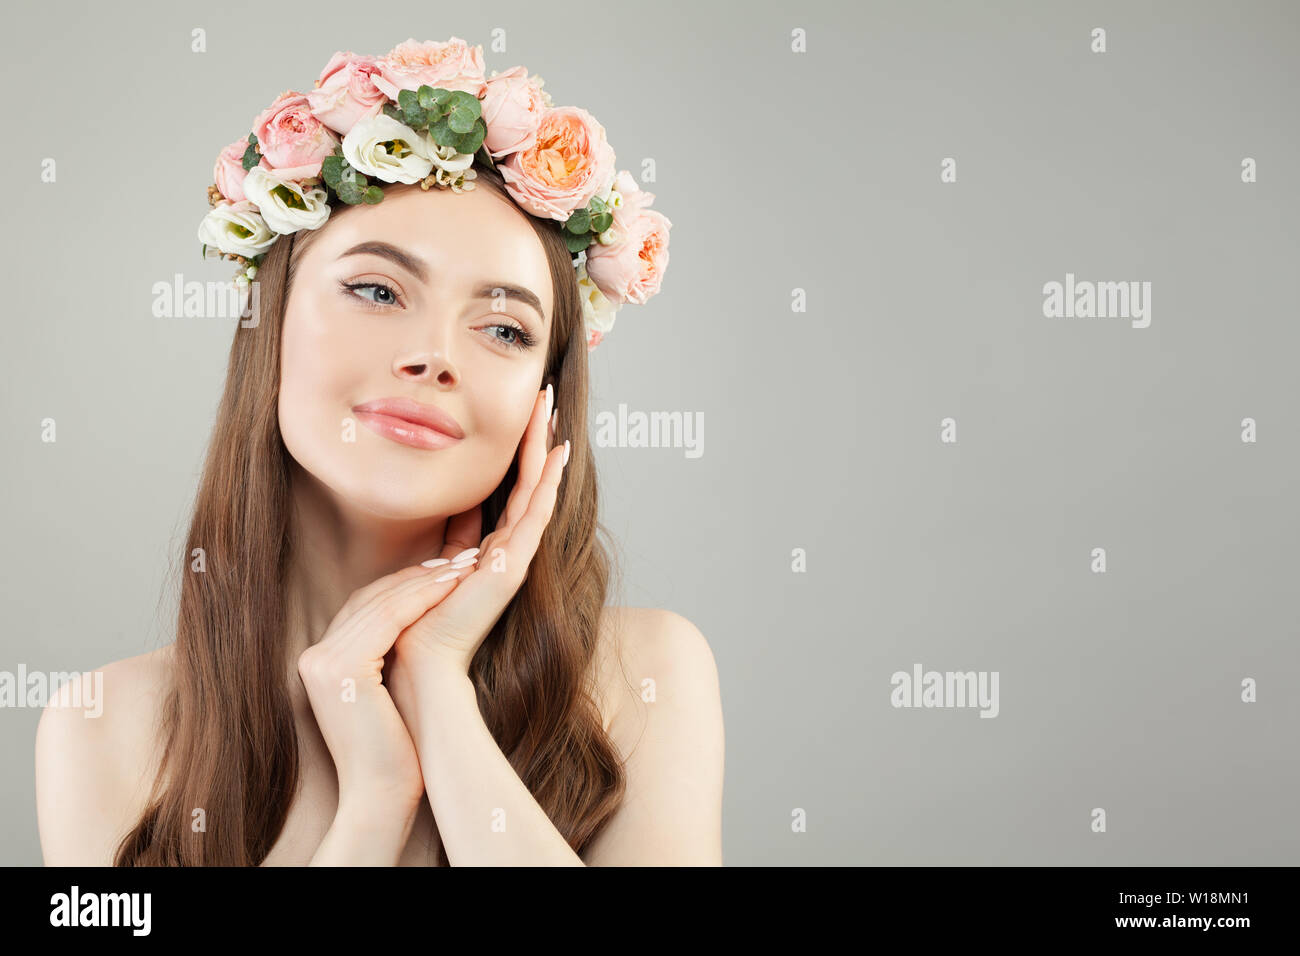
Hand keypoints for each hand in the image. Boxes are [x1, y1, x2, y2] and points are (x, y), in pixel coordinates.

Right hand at [297, 563, 470, 808]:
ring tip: (463, 566)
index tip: (443, 568)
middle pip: (371, 598)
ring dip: (425, 581)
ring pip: (381, 603)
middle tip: (458, 557)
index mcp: (320, 660)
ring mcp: (322, 661)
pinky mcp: (341, 668)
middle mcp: (314, 656)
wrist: (381, 793)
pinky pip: (387, 619)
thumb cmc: (395, 748)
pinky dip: (421, 599)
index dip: (405, 584)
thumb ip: (384, 654)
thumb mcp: (385, 690)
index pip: (365, 605)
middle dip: (417, 575)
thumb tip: (413, 619)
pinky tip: (451, 586)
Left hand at [392, 385, 567, 677]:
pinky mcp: (514, 565)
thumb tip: (453, 509)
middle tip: (544, 398)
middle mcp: (508, 551)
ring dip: (545, 450)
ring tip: (551, 412)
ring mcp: (515, 558)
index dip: (518, 454)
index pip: (510, 492)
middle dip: (536, 441)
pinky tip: (556, 453)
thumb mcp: (430, 567)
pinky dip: (548, 481)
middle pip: (528, 483)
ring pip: (536, 490)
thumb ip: (447, 539)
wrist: (418, 662)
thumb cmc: (415, 623)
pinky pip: (536, 513)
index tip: (524, 419)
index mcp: (488, 552)